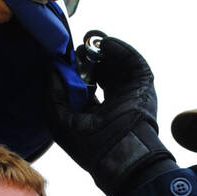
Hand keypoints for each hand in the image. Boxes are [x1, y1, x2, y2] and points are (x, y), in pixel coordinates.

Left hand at [46, 34, 176, 195]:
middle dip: (89, 57)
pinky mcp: (143, 84)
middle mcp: (113, 99)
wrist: (119, 154)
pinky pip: (133, 60)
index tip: (64, 57)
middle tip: (77, 49)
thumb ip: (53, 92)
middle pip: (101, 69)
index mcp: (95, 110)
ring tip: (91, 41)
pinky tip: (105, 43)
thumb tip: (53, 66)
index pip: (84, 83)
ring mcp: (129, 91)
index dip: (73, 69)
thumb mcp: (58, 119)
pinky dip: (120, 48)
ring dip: (104, 49)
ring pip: (117, 62)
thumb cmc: (89, 145)